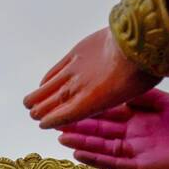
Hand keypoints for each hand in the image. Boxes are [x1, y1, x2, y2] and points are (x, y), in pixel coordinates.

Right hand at [24, 28, 160, 130]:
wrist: (139, 43)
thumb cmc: (140, 74)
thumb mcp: (125, 98)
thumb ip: (106, 102)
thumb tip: (100, 102)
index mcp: (87, 105)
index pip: (60, 117)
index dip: (49, 121)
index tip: (43, 124)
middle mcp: (75, 89)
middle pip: (49, 104)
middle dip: (39, 111)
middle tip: (33, 114)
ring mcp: (73, 70)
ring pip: (47, 87)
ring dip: (36, 96)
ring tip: (28, 103)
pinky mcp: (75, 52)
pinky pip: (55, 70)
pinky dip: (46, 79)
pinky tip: (42, 83)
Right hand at [56, 89, 168, 168]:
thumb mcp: (166, 103)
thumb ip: (144, 97)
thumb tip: (123, 87)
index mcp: (138, 120)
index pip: (108, 114)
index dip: (89, 109)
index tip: (71, 102)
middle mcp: (131, 137)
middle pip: (99, 131)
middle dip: (78, 126)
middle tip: (55, 121)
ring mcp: (132, 153)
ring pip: (101, 147)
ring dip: (81, 143)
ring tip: (61, 137)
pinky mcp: (137, 168)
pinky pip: (112, 163)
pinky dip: (95, 159)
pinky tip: (79, 154)